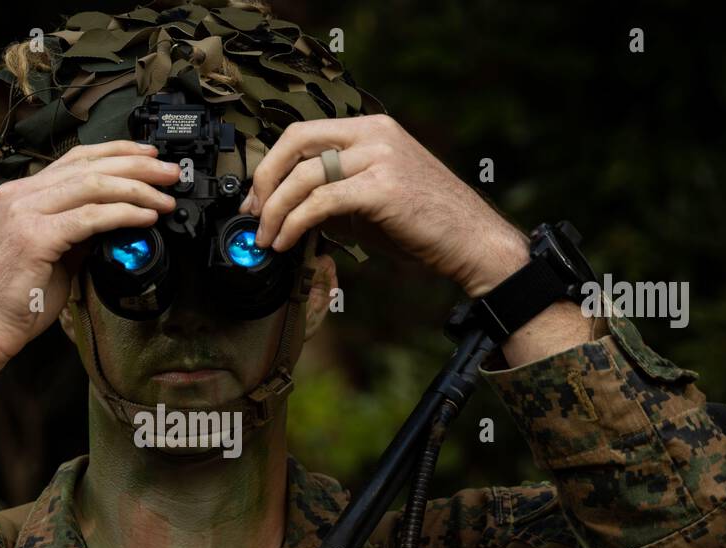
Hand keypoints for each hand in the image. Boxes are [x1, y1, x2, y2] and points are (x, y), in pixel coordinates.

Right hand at [0, 141, 179, 441]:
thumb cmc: (14, 300)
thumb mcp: (51, 254)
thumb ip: (77, 232)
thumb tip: (113, 220)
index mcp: (21, 194)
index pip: (76, 159)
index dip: (117, 152)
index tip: (149, 158)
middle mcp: (20, 196)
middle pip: (89, 165)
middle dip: (137, 166)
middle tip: (171, 174)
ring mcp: (25, 214)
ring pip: (93, 186)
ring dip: (137, 189)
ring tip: (165, 197)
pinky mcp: (35, 238)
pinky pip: (90, 218)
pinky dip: (123, 214)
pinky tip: (145, 218)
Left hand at [242, 115, 529, 296]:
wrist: (472, 241)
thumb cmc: (425, 224)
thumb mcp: (370, 201)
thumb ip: (332, 196)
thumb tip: (286, 209)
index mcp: (372, 128)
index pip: (304, 133)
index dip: (271, 165)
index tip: (257, 197)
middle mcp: (375, 133)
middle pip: (295, 142)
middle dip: (264, 180)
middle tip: (253, 214)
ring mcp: (379, 157)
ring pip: (304, 175)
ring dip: (274, 211)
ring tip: (266, 238)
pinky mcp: (382, 188)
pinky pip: (320, 202)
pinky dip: (294, 223)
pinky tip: (287, 241)